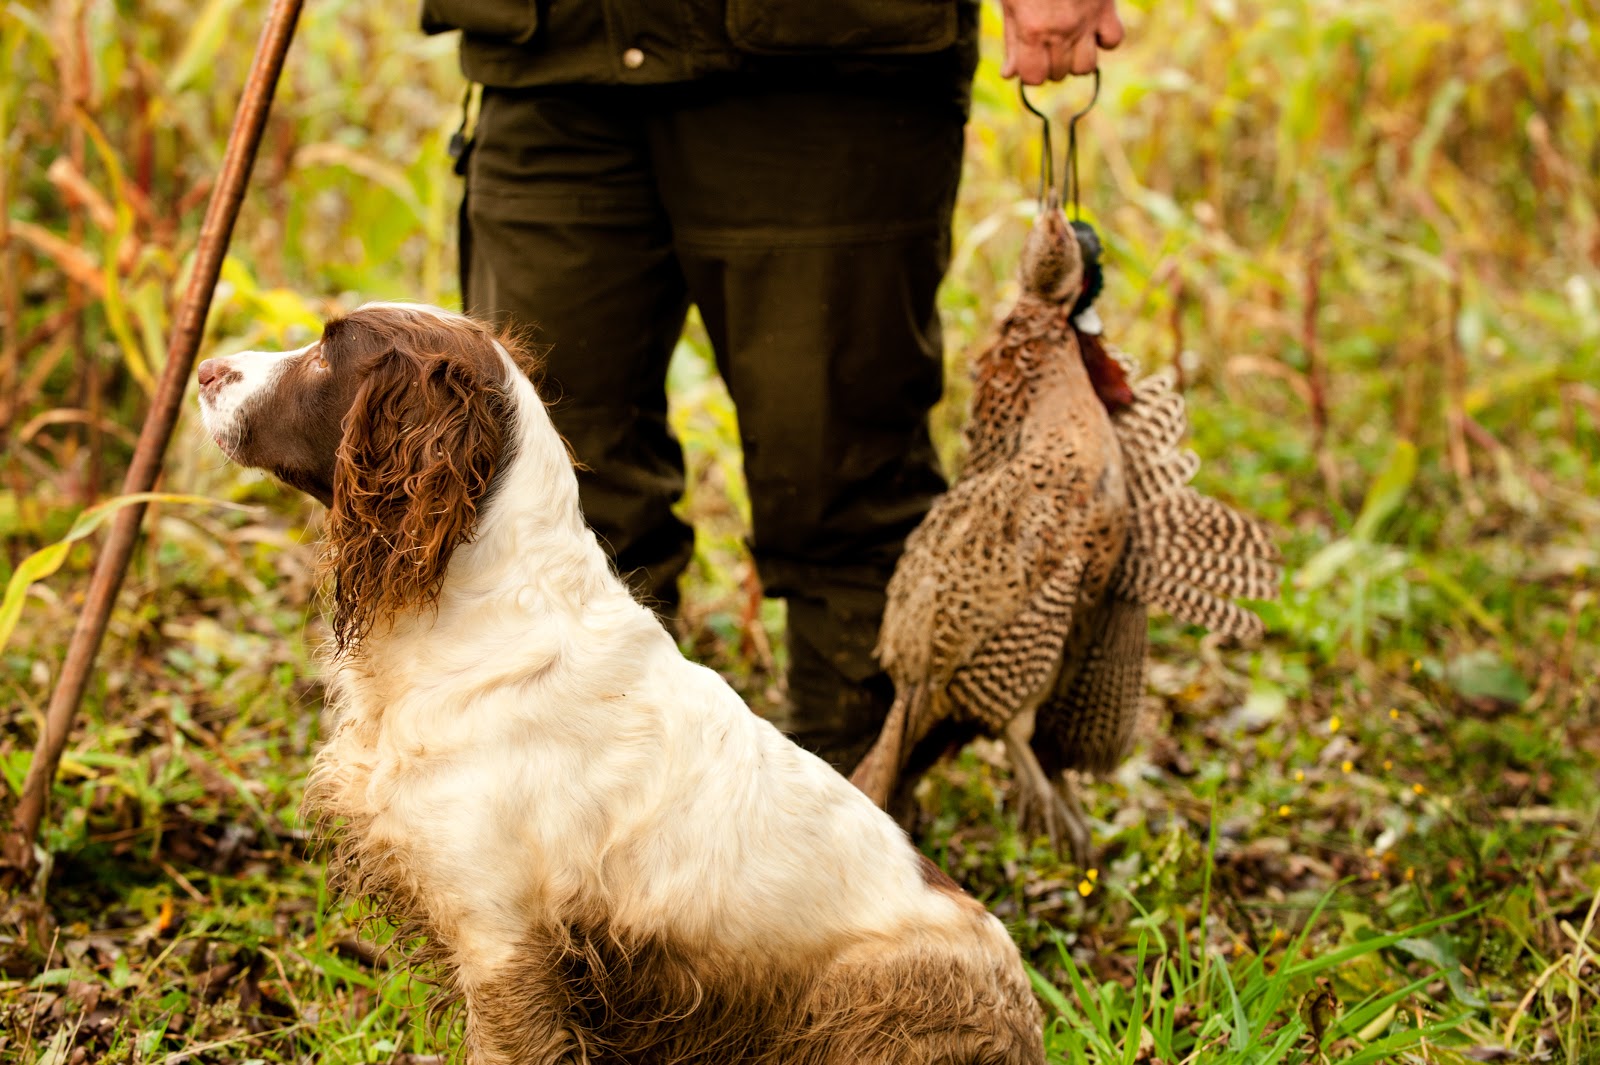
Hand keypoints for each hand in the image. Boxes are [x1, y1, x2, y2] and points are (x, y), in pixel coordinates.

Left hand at [999, 0, 1124, 84]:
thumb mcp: (1010, 3)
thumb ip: (1012, 40)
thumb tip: (1009, 74)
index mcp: (1032, 30)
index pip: (1033, 78)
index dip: (1029, 72)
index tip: (1028, 60)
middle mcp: (1061, 31)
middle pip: (1058, 74)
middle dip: (1049, 65)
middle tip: (1045, 45)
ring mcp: (1086, 22)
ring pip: (1086, 67)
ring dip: (1075, 60)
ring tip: (1068, 42)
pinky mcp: (1106, 9)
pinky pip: (1113, 41)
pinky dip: (1103, 41)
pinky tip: (1091, 30)